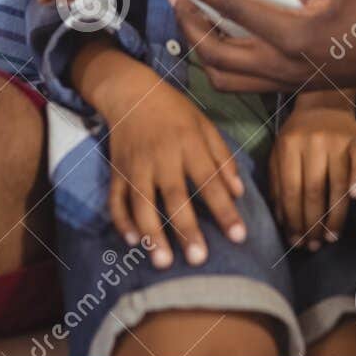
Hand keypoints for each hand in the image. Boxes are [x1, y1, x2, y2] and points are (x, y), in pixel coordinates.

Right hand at [76, 48, 247, 269]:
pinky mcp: (116, 171)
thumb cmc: (175, 112)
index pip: (210, 180)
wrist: (131, 93)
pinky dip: (122, 222)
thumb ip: (223, 159)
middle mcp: (161, 157)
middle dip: (186, 229)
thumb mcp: (205, 126)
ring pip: (141, 204)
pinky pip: (116, 200)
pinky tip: (133, 243)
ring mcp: (136, 166)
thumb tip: (238, 194)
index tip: (239, 236)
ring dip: (152, 234)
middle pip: (174, 197)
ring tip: (164, 262)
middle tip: (199, 259)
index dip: (224, 209)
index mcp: (188, 144)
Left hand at [161, 0, 355, 92]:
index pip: (232, 9)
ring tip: (195, 17)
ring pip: (222, 77)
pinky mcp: (289, 87)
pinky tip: (224, 34)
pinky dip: (222, 61)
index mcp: (295, 34)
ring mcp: (285, 81)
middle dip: (187, 23)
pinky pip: (241, 83)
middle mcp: (283, 64)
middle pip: (213, 53)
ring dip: (201, 49)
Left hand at [270, 94, 355, 249]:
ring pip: (337, 183)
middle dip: (313, 223)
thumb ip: (277, 184)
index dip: (294, 219)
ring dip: (335, 214)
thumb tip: (282, 222)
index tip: (297, 241)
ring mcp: (337, 139)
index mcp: (288, 146)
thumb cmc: (298, 136)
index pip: (291, 190)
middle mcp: (312, 142)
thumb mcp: (280, 154)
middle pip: (313, 190)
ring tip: (332, 237)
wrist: (324, 102)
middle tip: (315, 245)